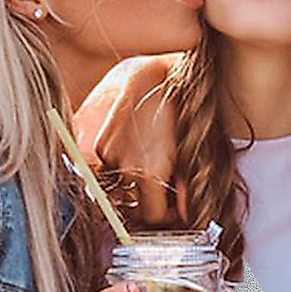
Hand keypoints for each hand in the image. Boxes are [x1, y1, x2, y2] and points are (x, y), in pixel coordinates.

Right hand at [94, 58, 181, 223]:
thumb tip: (185, 214)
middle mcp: (123, 167)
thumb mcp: (192, 152)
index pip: (151, 217)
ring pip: (118, 188)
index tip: (174, 208)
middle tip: (165, 190)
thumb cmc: (181, 110)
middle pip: (133, 206)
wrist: (158, 74)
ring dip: (133, 186)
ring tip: (150, 167)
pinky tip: (135, 150)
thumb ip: (187, 188)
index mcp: (148, 174)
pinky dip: (120, 167)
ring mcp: (107, 154)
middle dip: (149, 203)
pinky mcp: (98, 142)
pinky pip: (107, 168)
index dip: (165, 216)